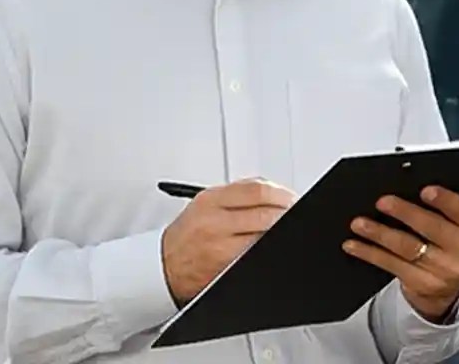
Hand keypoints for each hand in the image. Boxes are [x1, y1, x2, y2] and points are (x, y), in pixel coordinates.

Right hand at [162, 178, 295, 305]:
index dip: (281, 193)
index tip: (290, 198)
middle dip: (286, 215)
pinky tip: (269, 245)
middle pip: (266, 214)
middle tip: (293, 214)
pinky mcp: (227, 268)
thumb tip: (272, 191)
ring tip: (281, 230)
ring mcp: (222, 248)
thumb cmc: (186, 234)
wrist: (165, 263)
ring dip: (280, 232)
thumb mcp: (204, 204)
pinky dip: (268, 248)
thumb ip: (236, 194)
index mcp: (210, 201)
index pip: (255, 190)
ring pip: (265, 237)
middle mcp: (215, 222)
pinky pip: (257, 255)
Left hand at [344, 185, 458, 321]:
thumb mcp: (456, 222)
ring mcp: (446, 271)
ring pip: (408, 247)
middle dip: (405, 213)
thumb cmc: (448, 241)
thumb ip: (442, 205)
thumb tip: (406, 182)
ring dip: (380, 233)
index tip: (425, 190)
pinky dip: (369, 252)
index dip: (447, 201)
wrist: (448, 285)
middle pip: (433, 229)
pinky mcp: (424, 284)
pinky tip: (354, 244)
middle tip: (382, 201)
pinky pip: (392, 265)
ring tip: (359, 222)